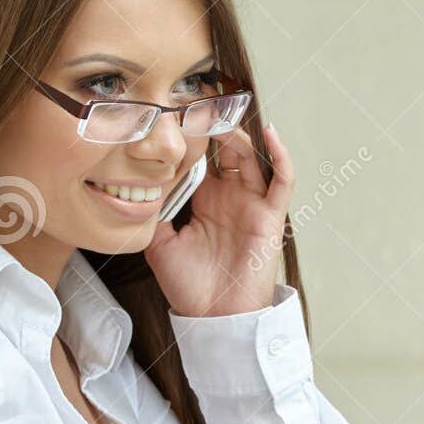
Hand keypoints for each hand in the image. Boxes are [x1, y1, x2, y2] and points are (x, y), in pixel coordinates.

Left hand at [143, 123, 293, 318]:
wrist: (214, 319)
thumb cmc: (190, 287)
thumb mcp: (160, 243)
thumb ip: (155, 211)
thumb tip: (141, 181)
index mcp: (205, 200)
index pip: (200, 156)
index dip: (190, 134)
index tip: (171, 112)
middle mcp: (230, 197)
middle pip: (225, 149)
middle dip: (212, 126)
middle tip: (194, 105)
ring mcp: (252, 204)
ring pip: (249, 157)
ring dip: (236, 135)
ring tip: (219, 117)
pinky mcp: (271, 216)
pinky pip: (282, 180)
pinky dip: (280, 155)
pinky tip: (270, 134)